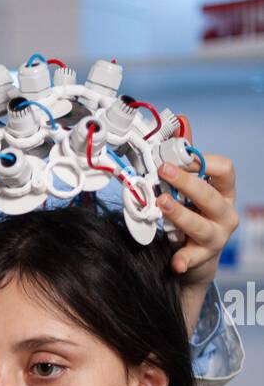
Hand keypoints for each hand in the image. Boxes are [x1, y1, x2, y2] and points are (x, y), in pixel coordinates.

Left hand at [156, 120, 238, 287]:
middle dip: (187, 182)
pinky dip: (184, 260)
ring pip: (200, 225)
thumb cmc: (197, 215)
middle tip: (164, 171)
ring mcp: (216, 237)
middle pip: (210, 196)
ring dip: (180, 214)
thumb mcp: (195, 187)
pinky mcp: (201, 258)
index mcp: (223, 192)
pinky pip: (192, 258)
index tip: (181, 155)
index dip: (204, 161)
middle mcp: (225, 214)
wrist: (198, 257)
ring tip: (161, 203)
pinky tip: (175, 262)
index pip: (225, 170)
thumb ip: (188, 158)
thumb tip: (181, 123)